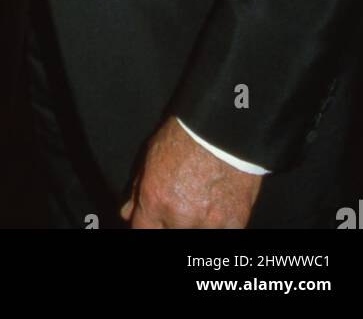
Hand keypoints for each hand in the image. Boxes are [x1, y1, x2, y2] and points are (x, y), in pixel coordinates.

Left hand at [121, 116, 262, 228]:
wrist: (223, 127)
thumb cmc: (186, 135)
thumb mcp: (151, 156)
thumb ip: (137, 190)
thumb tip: (128, 212)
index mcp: (154, 200)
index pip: (142, 231)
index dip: (147, 225)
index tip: (154, 220)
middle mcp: (178, 217)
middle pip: (170, 234)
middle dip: (172, 222)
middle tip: (183, 201)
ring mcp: (207, 223)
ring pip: (196, 234)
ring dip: (198, 223)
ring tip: (203, 199)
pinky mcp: (234, 223)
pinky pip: (223, 233)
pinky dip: (220, 223)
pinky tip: (219, 203)